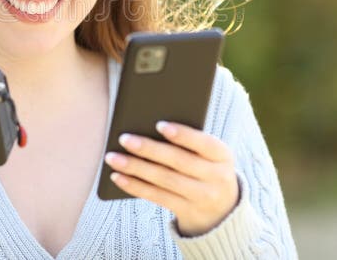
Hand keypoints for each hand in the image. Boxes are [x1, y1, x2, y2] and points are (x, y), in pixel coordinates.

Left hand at [104, 121, 239, 236]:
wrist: (223, 211)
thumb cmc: (206, 169)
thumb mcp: (209, 155)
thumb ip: (189, 142)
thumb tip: (148, 127)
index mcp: (223, 155)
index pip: (204, 143)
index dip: (183, 135)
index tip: (158, 124)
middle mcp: (216, 177)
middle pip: (179, 161)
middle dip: (149, 149)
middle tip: (124, 138)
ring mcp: (202, 197)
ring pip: (164, 180)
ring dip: (135, 168)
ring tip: (113, 158)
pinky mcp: (187, 212)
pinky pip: (157, 197)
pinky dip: (135, 186)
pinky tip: (118, 177)